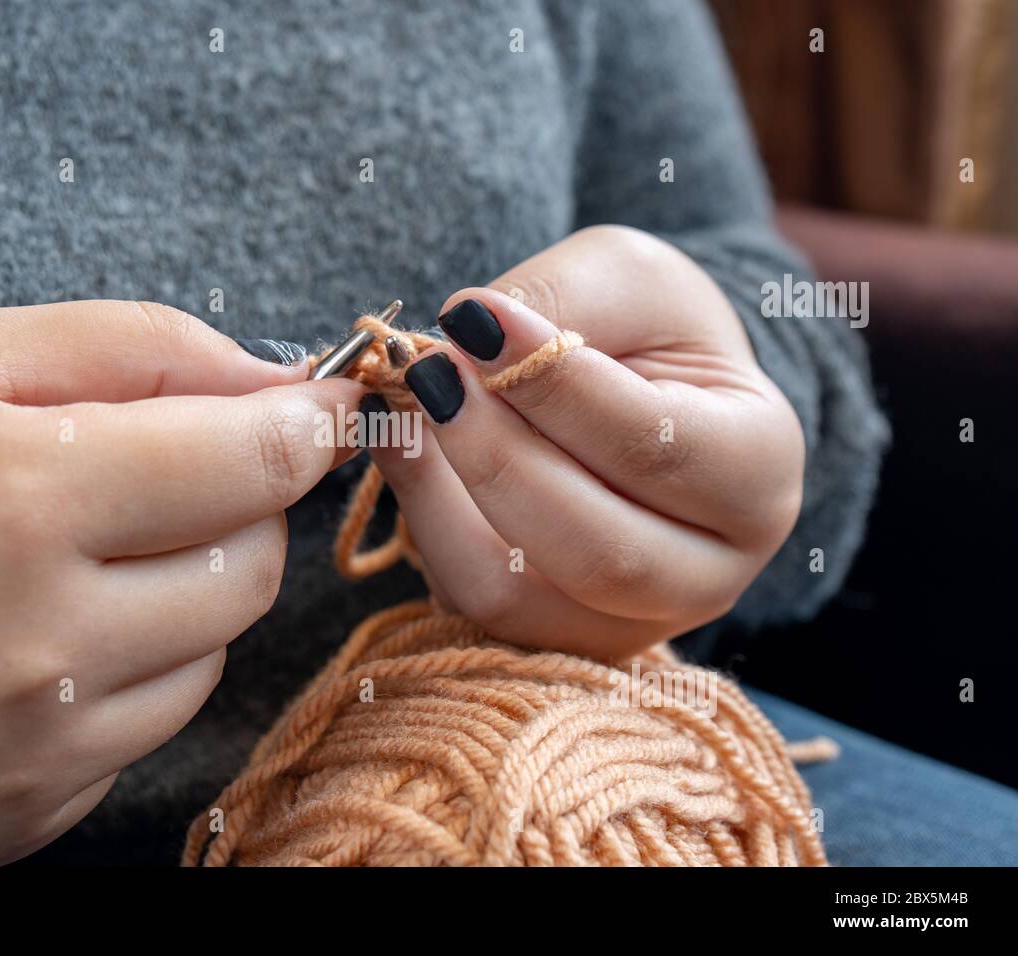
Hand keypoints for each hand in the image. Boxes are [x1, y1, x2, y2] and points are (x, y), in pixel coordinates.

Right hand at [0, 299, 359, 863]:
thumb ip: (140, 350)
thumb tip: (286, 384)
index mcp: (19, 500)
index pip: (254, 465)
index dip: (305, 428)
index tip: (319, 412)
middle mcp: (32, 646)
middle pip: (251, 572)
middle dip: (237, 512)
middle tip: (161, 483)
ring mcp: (22, 752)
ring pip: (207, 661)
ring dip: (180, 600)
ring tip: (75, 564)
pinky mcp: (9, 821)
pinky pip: (136, 738)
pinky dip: (119, 682)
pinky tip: (32, 646)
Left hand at [368, 226, 803, 657]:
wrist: (642, 391)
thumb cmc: (646, 329)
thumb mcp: (624, 276)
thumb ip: (559, 297)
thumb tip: (467, 330)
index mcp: (758, 472)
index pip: (654, 446)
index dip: (553, 386)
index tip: (470, 320)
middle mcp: (710, 571)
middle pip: (596, 549)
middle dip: (493, 455)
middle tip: (428, 373)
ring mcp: (629, 622)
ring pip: (517, 595)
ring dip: (441, 497)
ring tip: (402, 408)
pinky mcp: (550, 634)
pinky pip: (468, 599)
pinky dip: (422, 522)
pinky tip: (400, 448)